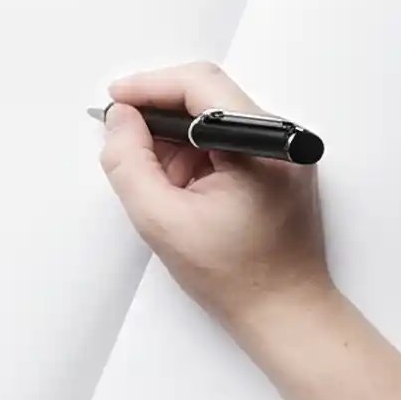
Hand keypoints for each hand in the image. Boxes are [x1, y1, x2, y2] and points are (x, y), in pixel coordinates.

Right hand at [99, 62, 332, 334]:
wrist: (285, 314)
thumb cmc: (234, 277)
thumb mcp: (161, 220)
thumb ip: (130, 163)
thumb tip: (119, 119)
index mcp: (261, 144)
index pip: (199, 85)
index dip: (149, 87)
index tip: (114, 102)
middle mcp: (280, 138)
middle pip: (206, 97)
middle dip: (158, 117)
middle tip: (124, 144)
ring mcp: (283, 151)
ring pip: (212, 120)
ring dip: (175, 142)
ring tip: (159, 186)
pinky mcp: (278, 166)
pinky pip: (225, 143)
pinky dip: (194, 158)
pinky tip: (180, 192)